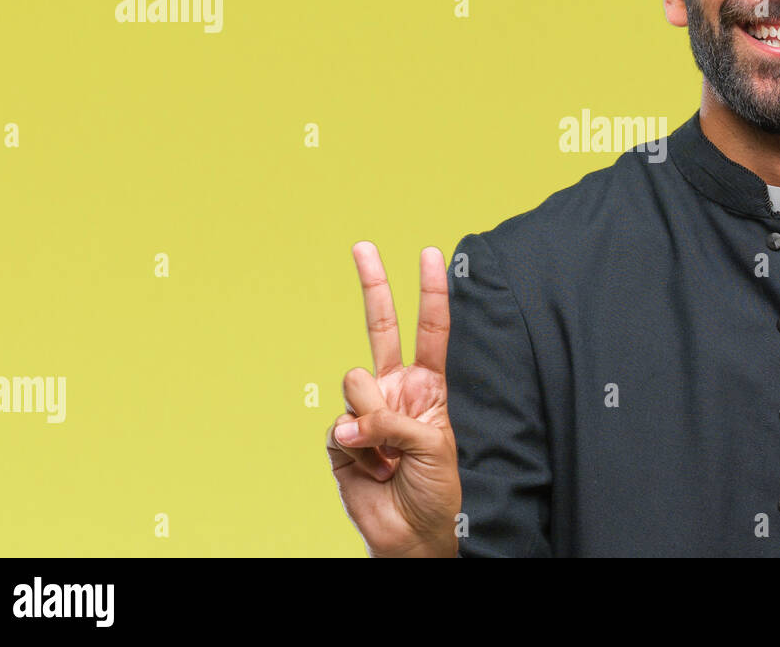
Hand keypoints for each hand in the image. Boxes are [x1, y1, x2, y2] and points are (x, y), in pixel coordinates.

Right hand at [325, 242, 461, 556]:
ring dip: (372, 418)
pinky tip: (372, 467)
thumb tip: (349, 419)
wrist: (414, 534)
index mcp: (428, 387)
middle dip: (373, 285)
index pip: (432, 330)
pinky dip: (357, 447)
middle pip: (380, 328)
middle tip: (363, 246)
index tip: (434, 254)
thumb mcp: (434, 446)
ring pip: (356, 383)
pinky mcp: (341, 437)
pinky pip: (340, 425)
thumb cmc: (439, 489)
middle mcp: (395, 390)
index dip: (432, 293)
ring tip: (388, 453)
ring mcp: (366, 411)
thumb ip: (393, 420)